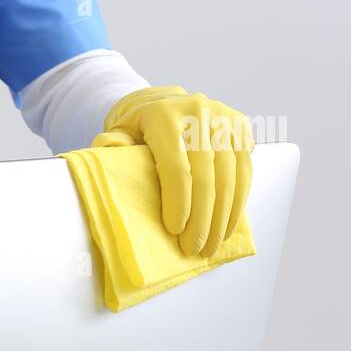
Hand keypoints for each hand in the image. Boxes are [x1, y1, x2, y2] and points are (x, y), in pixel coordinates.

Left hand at [94, 86, 253, 256]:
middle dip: (202, 218)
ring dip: (223, 217)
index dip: (178, 201)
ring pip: (230, 176)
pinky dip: (238, 202)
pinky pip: (245, 170)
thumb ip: (111, 144)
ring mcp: (224, 118)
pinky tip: (226, 226)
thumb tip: (105, 147)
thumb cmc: (137, 128)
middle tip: (193, 249)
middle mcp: (199, 111)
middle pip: (206, 175)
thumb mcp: (118, 133)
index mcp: (164, 115)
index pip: (176, 166)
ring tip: (210, 246)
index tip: (175, 231)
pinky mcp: (241, 127)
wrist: (166, 101)